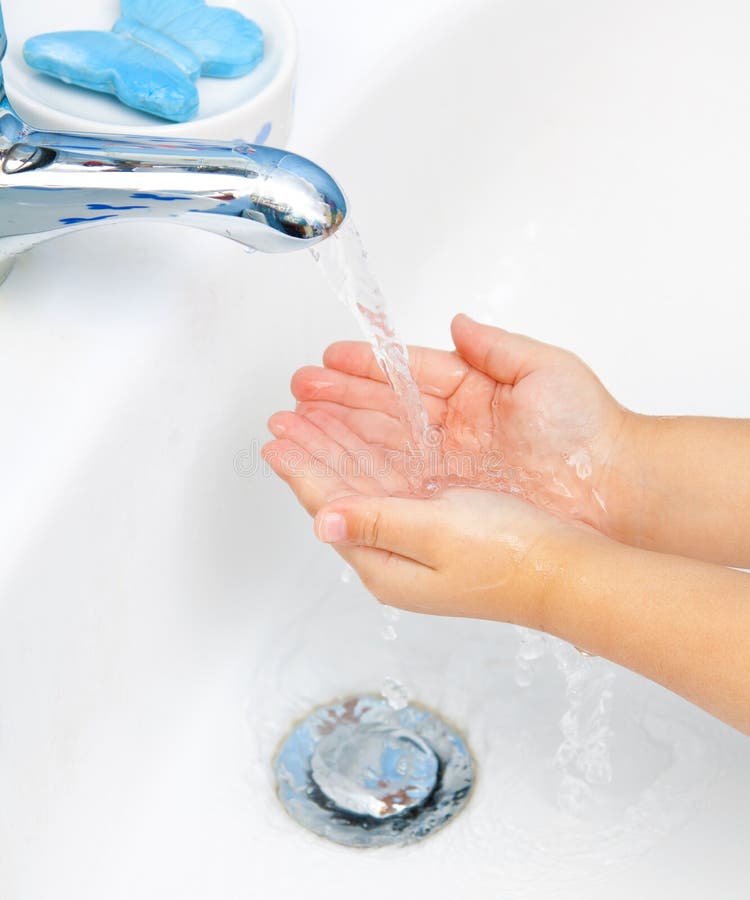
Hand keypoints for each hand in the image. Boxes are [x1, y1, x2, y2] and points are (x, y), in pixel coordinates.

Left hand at [262, 411, 589, 620]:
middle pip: (340, 495)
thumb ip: (378, 522)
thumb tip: (322, 518)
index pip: (329, 507)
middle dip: (312, 453)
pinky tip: (363, 442)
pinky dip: (372, 458)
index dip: (301, 468)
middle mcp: (394, 557)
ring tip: (311, 422)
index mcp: (386, 564)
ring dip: (337, 451)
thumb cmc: (510, 555)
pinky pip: (390, 487)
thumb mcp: (437, 534)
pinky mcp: (439, 529)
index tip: (276, 438)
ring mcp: (416, 544)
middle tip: (284, 420)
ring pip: (363, 487)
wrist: (567, 571)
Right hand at [286, 314, 632, 533]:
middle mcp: (452, 431)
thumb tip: (456, 321)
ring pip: (379, 448)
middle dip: (335, 403)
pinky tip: (324, 465)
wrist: (615, 490)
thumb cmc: (589, 430)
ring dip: (334, 437)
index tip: (327, 359)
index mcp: (472, 393)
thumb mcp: (546, 370)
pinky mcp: (448, 502)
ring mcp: (447, 468)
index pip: (406, 375)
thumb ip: (495, 347)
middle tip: (295, 395)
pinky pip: (393, 485)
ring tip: (292, 427)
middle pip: (382, 413)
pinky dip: (356, 475)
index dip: (366, 367)